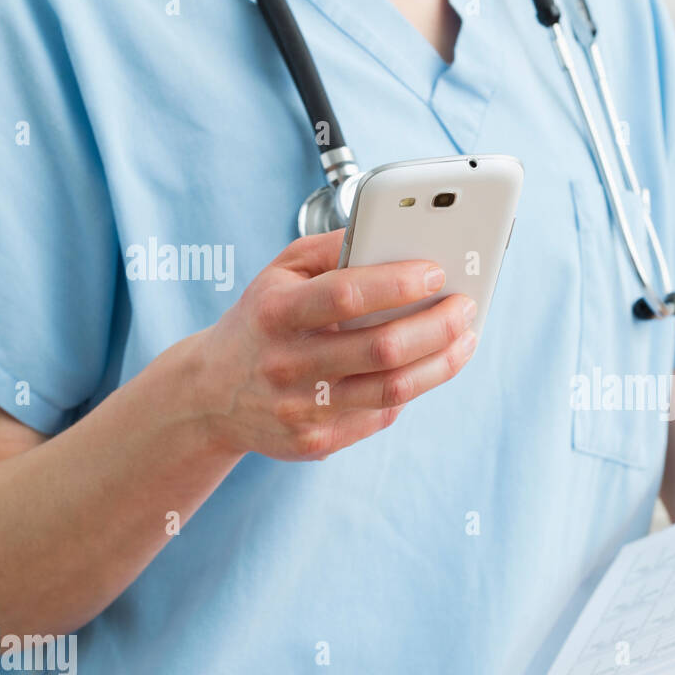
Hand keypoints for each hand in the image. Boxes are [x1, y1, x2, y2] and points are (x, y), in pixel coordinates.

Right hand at [188, 230, 476, 460]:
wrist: (210, 395)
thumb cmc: (261, 321)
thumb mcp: (279, 273)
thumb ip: (330, 248)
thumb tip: (389, 232)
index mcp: (276, 313)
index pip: (345, 295)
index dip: (397, 283)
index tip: (436, 271)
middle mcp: (288, 363)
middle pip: (382, 348)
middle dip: (438, 325)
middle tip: (465, 308)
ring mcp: (302, 408)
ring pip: (392, 389)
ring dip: (441, 362)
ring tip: (465, 339)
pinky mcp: (317, 441)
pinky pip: (381, 414)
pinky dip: (414, 387)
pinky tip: (430, 366)